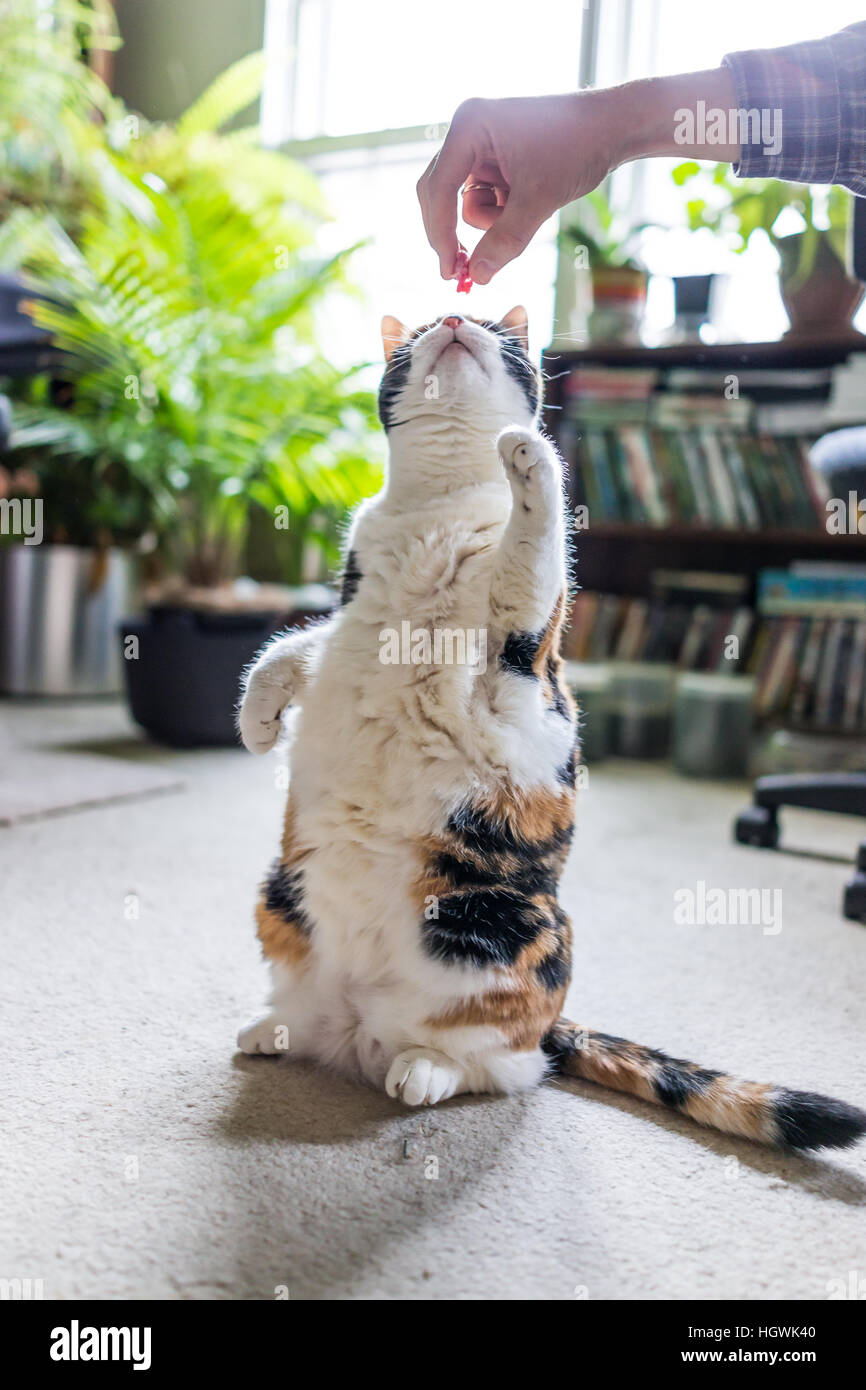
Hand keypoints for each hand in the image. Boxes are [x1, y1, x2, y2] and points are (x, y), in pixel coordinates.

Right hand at [417, 91, 619, 284]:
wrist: (611, 126)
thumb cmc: (578, 147)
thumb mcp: (539, 200)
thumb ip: (505, 240)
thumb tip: (477, 278)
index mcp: (470, 126)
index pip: (438, 188)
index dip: (440, 234)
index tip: (450, 271)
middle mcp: (467, 130)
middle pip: (439, 194)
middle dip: (455, 232)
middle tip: (462, 272)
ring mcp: (479, 144)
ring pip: (464, 202)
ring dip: (489, 220)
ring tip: (526, 210)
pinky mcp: (493, 157)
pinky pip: (482, 198)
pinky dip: (500, 212)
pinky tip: (527, 201)